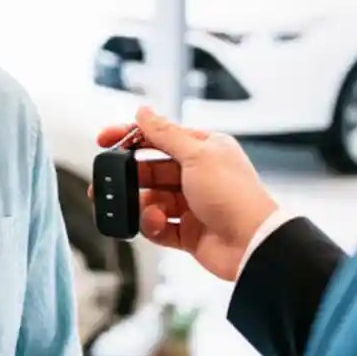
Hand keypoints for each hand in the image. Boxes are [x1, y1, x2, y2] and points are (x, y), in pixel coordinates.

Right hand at [94, 106, 278, 280]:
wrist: (252, 244)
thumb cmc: (233, 195)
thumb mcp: (196, 155)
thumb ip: (164, 133)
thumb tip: (143, 111)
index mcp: (205, 148)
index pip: (160, 136)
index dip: (130, 136)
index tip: (104, 140)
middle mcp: (199, 174)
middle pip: (152, 169)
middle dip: (130, 177)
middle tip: (108, 183)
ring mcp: (193, 204)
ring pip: (152, 199)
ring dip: (144, 205)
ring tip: (147, 210)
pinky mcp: (189, 231)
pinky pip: (159, 225)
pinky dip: (153, 225)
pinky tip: (158, 223)